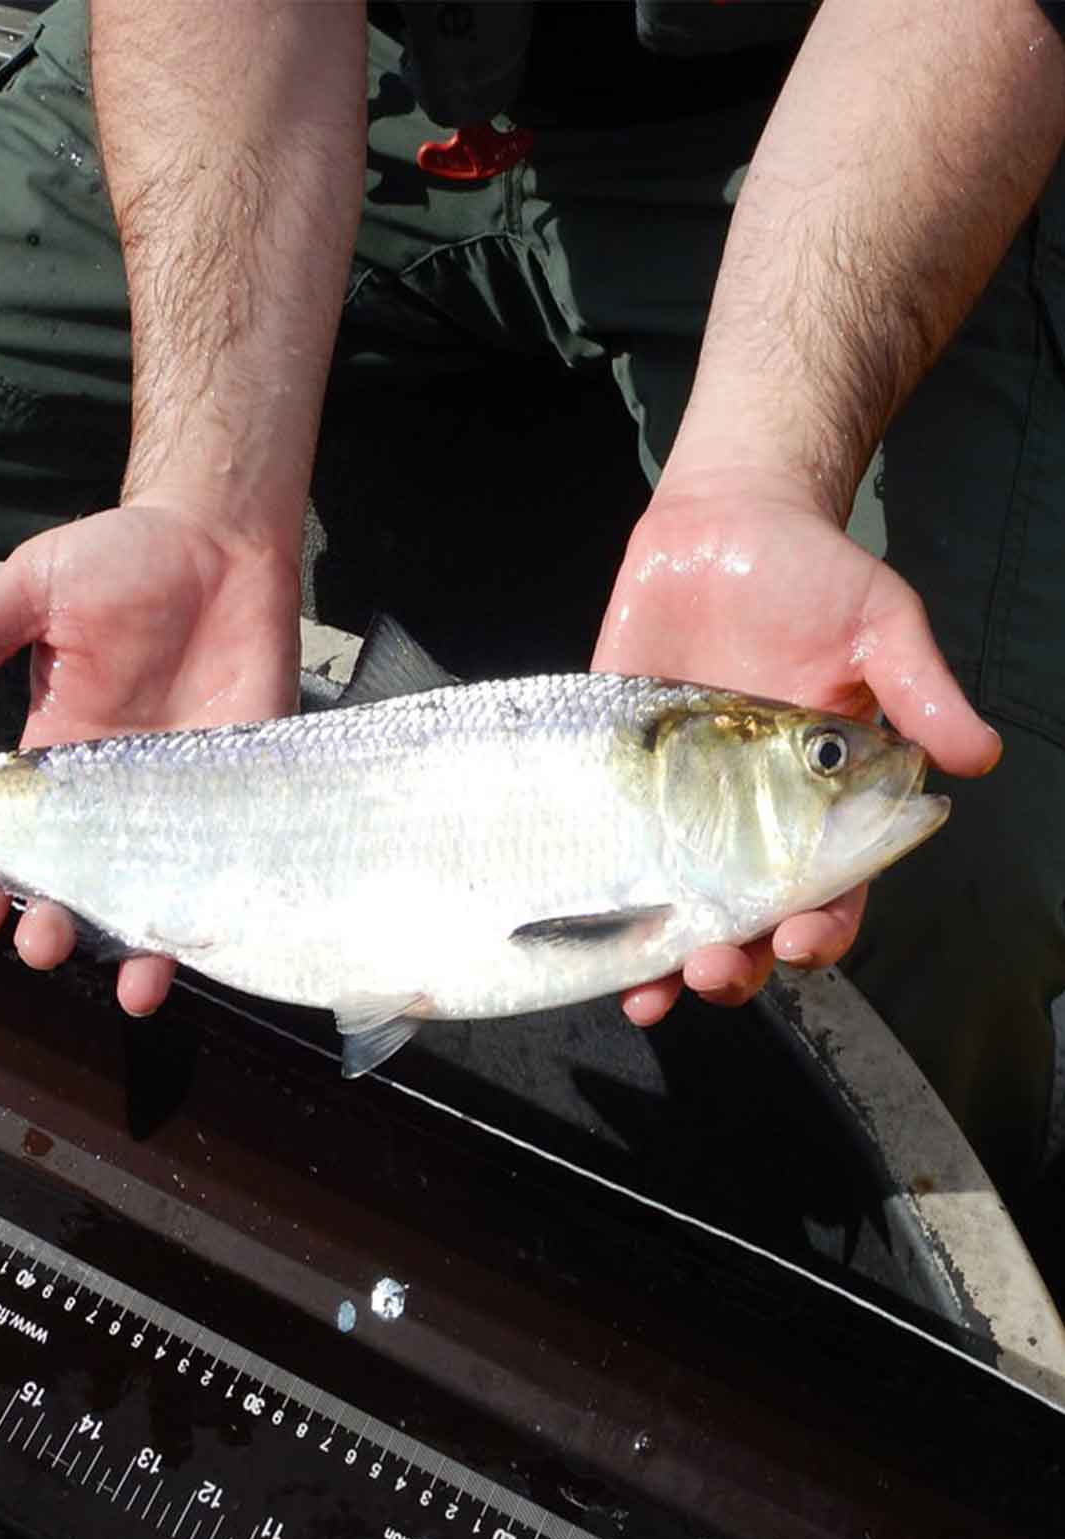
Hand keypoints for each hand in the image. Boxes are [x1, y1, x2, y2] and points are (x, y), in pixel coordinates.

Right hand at [0, 503, 300, 1013]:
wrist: (223, 543)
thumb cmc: (127, 560)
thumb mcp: (40, 587)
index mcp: (56, 757)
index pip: (10, 840)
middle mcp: (115, 795)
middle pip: (74, 885)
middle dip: (50, 926)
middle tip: (40, 941)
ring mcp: (180, 800)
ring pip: (151, 897)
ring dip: (132, 947)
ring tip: (128, 981)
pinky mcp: (243, 790)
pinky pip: (228, 867)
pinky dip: (215, 915)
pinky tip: (201, 951)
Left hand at [591, 467, 999, 1024]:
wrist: (725, 522)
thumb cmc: (815, 574)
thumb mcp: (880, 623)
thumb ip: (921, 688)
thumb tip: (979, 756)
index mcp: (818, 798)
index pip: (827, 887)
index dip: (820, 926)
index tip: (801, 941)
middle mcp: (745, 814)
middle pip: (743, 915)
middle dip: (734, 959)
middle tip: (715, 969)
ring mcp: (676, 799)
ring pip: (670, 902)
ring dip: (661, 958)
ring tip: (649, 992)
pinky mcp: (616, 770)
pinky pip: (605, 844)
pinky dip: (595, 896)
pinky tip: (582, 932)